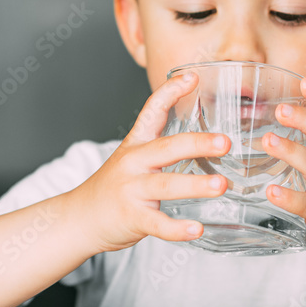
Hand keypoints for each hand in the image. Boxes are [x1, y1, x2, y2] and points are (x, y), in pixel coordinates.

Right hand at [64, 72, 229, 252]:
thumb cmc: (115, 187)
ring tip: (221, 185)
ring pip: (166, 185)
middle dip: (198, 143)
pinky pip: (158, 224)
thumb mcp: (132, 157)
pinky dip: (178, 229)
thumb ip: (162, 147)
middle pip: (167, 148)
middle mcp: (133, 163)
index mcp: (136, 144)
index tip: (192, 76)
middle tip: (225, 142)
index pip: (152, 110)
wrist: (80, 218)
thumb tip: (203, 138)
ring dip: (196, 185)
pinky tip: (197, 229)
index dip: (171, 91)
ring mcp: (131, 190)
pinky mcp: (132, 217)